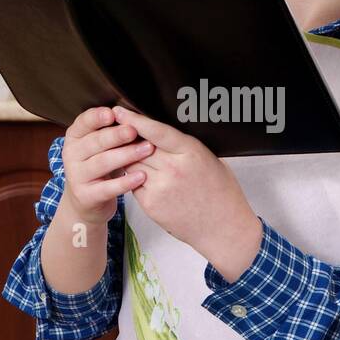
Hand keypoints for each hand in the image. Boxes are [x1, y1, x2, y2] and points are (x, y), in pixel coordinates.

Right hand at [60, 106, 154, 226]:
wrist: (85, 201)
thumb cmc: (99, 166)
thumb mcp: (100, 145)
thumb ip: (110, 129)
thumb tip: (134, 114)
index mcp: (74, 137)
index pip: (83, 122)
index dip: (97, 117)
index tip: (113, 113)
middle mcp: (71, 154)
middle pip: (95, 142)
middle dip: (116, 135)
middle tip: (135, 130)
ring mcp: (77, 176)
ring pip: (102, 162)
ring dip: (126, 155)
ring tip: (147, 149)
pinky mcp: (86, 196)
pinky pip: (107, 188)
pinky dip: (125, 182)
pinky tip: (141, 176)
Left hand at [111, 106, 263, 280]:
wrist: (223, 228)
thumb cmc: (221, 193)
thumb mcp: (210, 159)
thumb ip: (185, 146)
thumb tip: (161, 133)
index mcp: (190, 152)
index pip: (156, 130)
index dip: (135, 119)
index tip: (120, 111)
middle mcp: (173, 168)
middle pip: (138, 146)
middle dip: (127, 139)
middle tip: (117, 131)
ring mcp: (160, 187)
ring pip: (131, 165)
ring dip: (127, 158)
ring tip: (126, 154)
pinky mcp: (151, 205)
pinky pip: (133, 184)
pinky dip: (133, 178)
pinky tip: (140, 176)